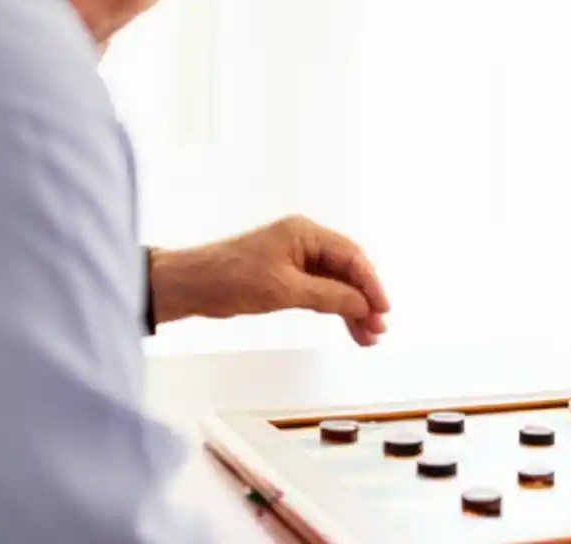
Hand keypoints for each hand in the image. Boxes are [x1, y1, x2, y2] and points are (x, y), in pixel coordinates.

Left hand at [149, 216, 389, 345]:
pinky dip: (334, 309)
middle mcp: (304, 241)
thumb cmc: (228, 279)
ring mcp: (295, 258)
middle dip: (364, 301)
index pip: (352, 257)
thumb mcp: (284, 290)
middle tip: (377, 330)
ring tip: (367, 337)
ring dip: (352, 309)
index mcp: (305, 232)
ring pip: (336, 284)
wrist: (187, 286)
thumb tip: (364, 305)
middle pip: (348, 271)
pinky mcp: (286, 275)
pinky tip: (347, 326)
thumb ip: (329, 296)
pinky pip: (320, 291)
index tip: (383, 310)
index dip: (371, 285)